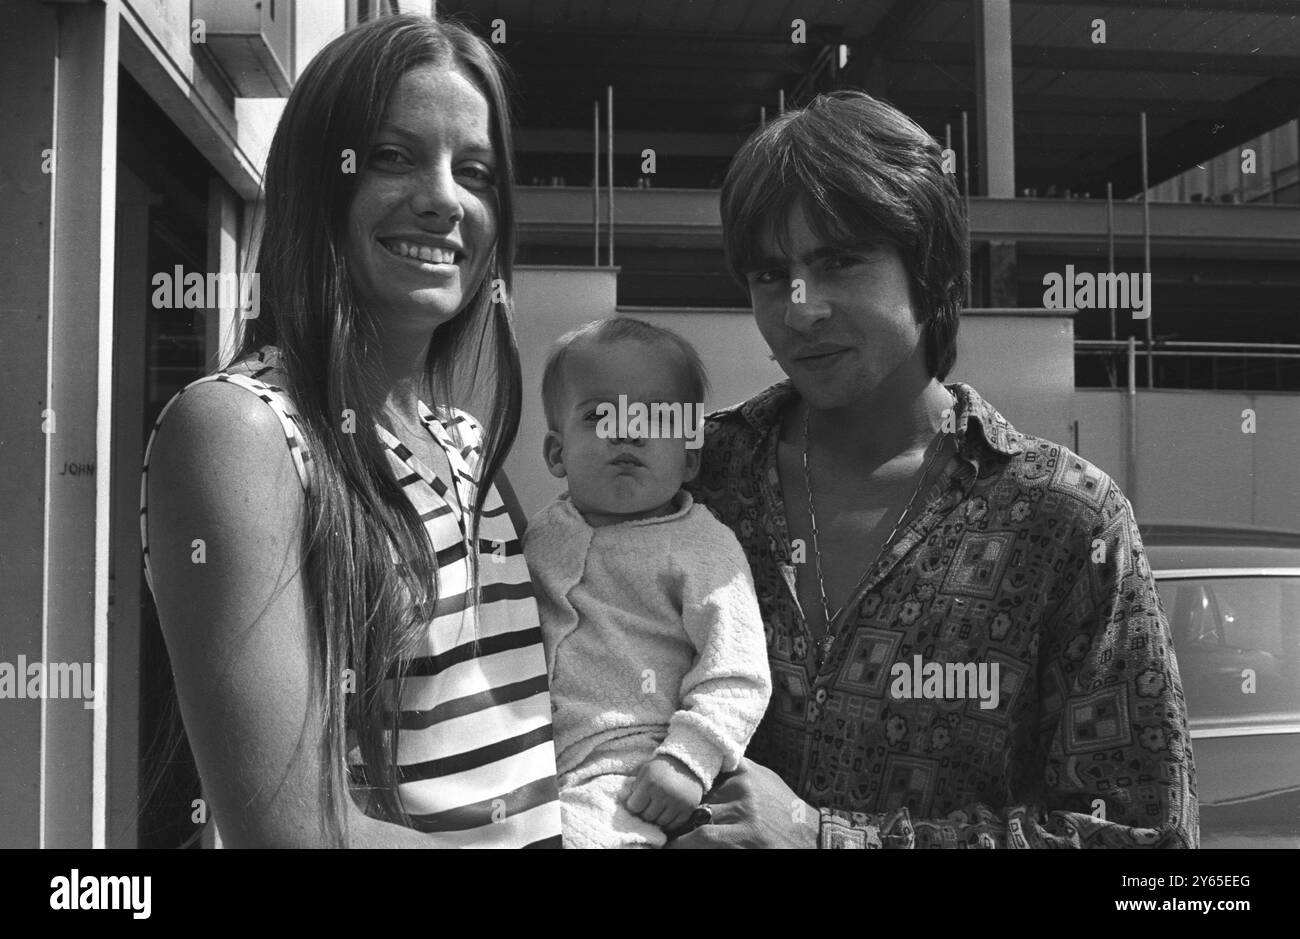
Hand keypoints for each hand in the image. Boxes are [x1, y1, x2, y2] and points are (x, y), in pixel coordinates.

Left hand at [625, 755, 704, 831]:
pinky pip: (674, 825)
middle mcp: (664, 793)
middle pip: (647, 816)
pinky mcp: (689, 808)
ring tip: (657, 808)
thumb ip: (633, 787)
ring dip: (657, 818)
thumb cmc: (661, 767)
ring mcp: (678, 802)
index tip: (637, 801)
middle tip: (647, 805)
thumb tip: (622, 803)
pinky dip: (669, 822)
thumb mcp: (645, 771)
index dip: (634, 805)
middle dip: (645, 812)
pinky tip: (666, 813)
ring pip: (660, 823)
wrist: (687, 763)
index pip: (634, 807)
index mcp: (651, 782)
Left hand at [666, 757, 818, 848]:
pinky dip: (683, 844)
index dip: (678, 778)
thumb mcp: (763, 780)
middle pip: (694, 797)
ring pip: (695, 819)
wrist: (813, 838)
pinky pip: (703, 839)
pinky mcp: (744, 838)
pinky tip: (672, 846)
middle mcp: (742, 789)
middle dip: (676, 810)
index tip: (654, 783)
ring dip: (676, 829)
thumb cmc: (784, 810)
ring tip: (659, 835)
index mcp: (744, 772)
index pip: (702, 769)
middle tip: (654, 816)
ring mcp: (744, 814)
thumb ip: (736, 770)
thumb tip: (706, 761)